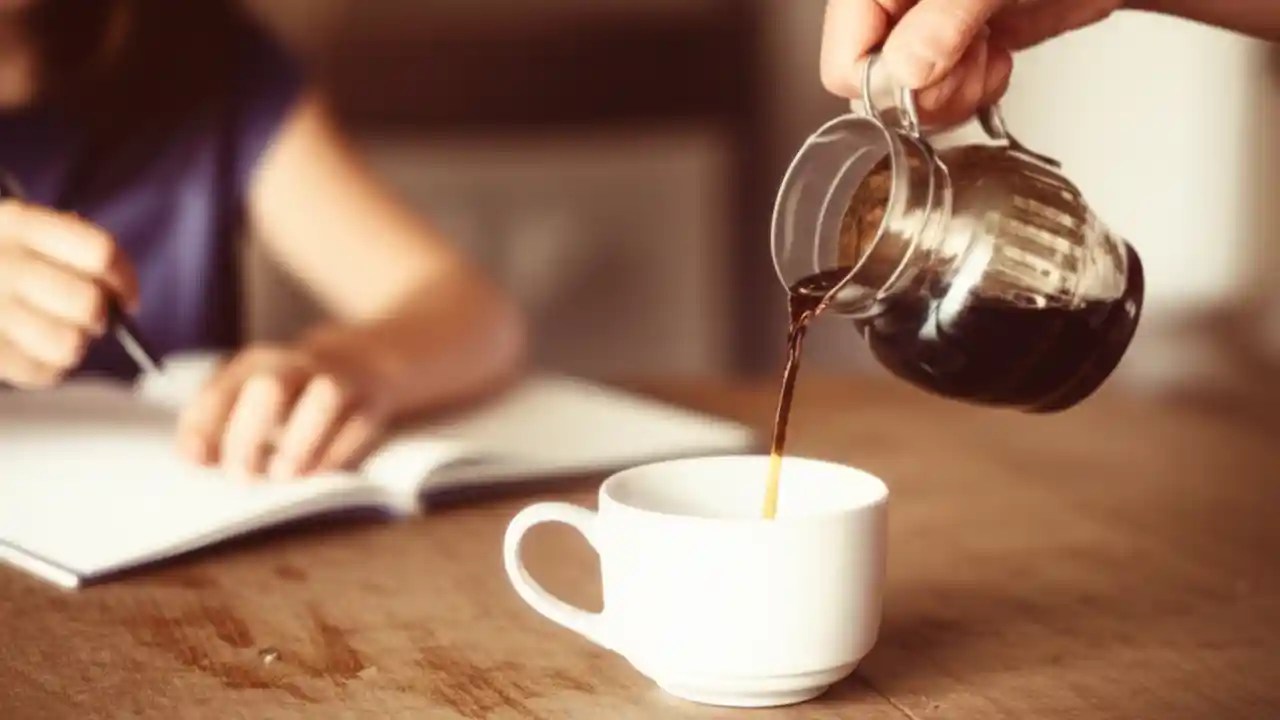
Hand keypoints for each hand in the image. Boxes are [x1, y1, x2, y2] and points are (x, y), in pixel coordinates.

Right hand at [0, 201, 137, 387]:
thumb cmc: (4, 261)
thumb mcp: (26, 234)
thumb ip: (75, 251)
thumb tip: (120, 298)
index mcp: (19, 224)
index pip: (100, 252)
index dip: (124, 280)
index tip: (126, 297)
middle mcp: (2, 263)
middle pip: (87, 303)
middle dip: (101, 317)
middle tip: (91, 320)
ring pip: (68, 344)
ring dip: (75, 344)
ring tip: (61, 335)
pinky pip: (41, 372)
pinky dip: (48, 367)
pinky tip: (36, 351)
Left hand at [176, 345, 387, 479]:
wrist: (367, 361)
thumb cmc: (296, 392)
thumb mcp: (255, 395)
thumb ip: (222, 423)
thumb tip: (194, 457)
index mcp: (258, 363)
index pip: (222, 388)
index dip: (203, 426)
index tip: (194, 460)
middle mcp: (298, 365)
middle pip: (268, 388)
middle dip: (249, 436)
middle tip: (241, 476)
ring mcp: (340, 379)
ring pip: (323, 397)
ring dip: (300, 442)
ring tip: (283, 475)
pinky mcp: (374, 401)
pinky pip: (359, 425)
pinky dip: (336, 454)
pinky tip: (316, 473)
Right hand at [820, 0, 1123, 125]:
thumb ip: (945, 20)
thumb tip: (902, 72)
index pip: (845, 61)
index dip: (889, 82)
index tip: (941, 67)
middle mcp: (894, 6)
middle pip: (873, 89)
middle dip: (928, 89)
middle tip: (973, 55)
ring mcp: (921, 29)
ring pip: (905, 100)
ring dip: (953, 93)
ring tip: (987, 52)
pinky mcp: (951, 48)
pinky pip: (938, 98)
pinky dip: (970, 92)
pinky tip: (994, 59)